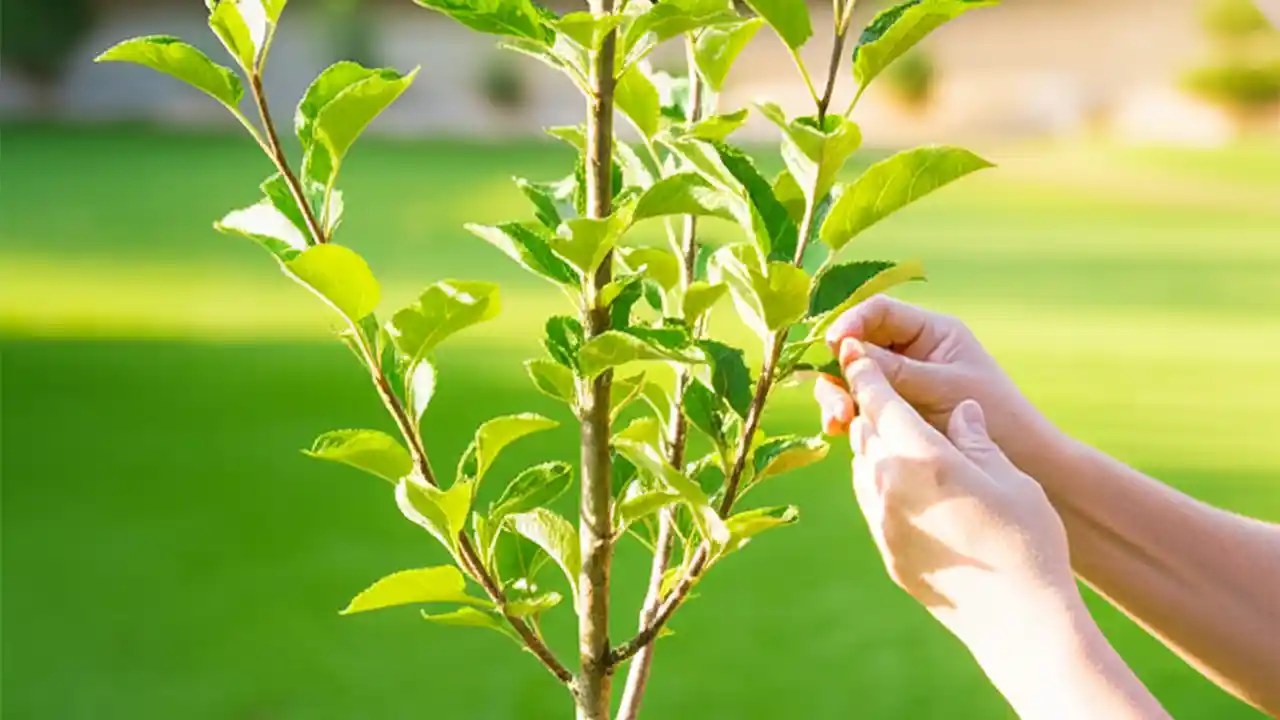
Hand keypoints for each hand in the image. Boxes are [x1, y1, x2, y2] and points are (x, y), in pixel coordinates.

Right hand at [815, 295, 1057, 471]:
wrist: (1024, 460)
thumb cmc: (998, 415)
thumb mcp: (943, 387)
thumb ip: (894, 370)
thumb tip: (844, 350)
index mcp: (931, 332)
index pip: (879, 311)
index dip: (852, 322)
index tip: (834, 344)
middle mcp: (910, 352)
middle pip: (857, 346)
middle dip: (838, 369)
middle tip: (835, 397)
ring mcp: (899, 383)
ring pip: (851, 378)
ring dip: (836, 396)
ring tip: (837, 424)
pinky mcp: (894, 413)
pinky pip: (859, 406)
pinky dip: (845, 416)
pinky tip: (841, 431)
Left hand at [841, 339, 1170, 719]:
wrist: (1019, 620)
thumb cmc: (1026, 542)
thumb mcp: (1010, 477)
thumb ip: (976, 439)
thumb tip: (960, 411)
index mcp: (920, 457)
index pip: (880, 400)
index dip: (866, 370)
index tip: (853, 349)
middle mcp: (889, 486)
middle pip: (865, 432)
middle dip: (870, 409)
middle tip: (878, 391)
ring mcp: (883, 522)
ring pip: (863, 468)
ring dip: (874, 447)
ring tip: (894, 436)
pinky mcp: (888, 551)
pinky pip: (872, 503)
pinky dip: (880, 483)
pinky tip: (904, 484)